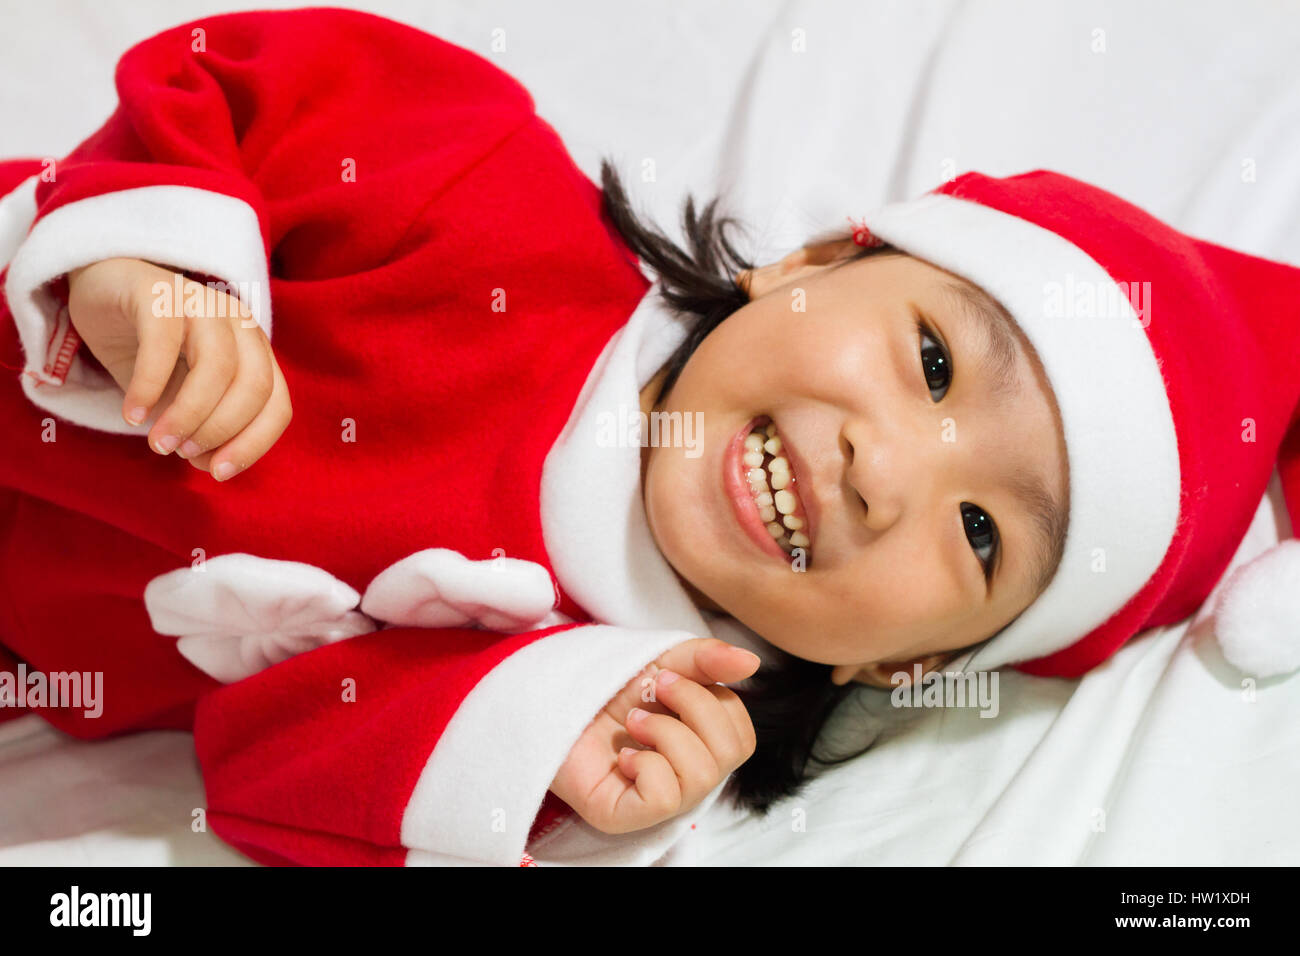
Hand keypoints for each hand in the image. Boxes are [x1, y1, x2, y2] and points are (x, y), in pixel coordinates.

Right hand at [66, 257, 291, 479]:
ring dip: (189, 414)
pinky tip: (133, 414)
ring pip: (217, 366)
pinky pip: (163, 342)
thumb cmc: (149, 350)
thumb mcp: (180, 396)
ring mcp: (202, 302)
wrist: (101, 289)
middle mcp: (239, 323)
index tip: (219, 473)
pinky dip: (150, 386)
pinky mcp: (158, 291)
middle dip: (221, 430)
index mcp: (255, 350)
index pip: (278, 404)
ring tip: (159, 442)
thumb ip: (201, 426)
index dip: (254, 444)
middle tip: (182, 453)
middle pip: (254, 386)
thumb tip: (211, 464)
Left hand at [550, 638, 759, 834]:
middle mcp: (686, 777)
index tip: (672, 678)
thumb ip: (706, 659)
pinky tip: (623, 755)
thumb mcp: (663, 661)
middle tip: (654, 691)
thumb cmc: (607, 689)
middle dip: (695, 707)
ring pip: (701, 775)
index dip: (717, 701)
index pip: (741, 735)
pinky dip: (646, 765)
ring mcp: (657, 801)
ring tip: (633, 721)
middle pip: (731, 753)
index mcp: (700, 746)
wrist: (548, 699)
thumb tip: (751, 661)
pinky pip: (663, 798)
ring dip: (666, 732)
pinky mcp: (625, 816)